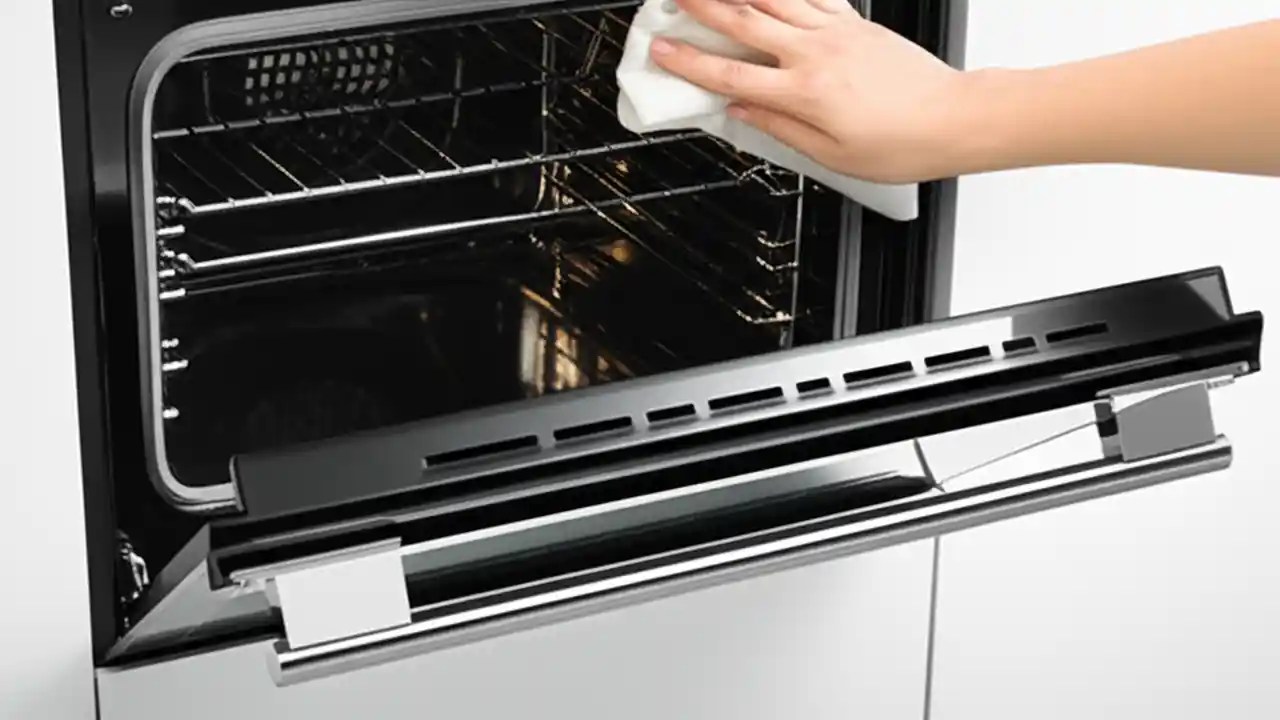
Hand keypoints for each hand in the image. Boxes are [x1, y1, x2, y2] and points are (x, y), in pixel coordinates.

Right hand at [649, 0, 978, 182]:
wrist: (953, 119)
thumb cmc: (902, 143)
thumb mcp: (830, 155)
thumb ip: (779, 129)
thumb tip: (742, 113)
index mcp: (804, 95)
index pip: (731, 76)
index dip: (689, 62)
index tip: (662, 50)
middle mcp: (815, 55)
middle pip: (744, 23)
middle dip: (700, 7)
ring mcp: (836, 32)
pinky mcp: (854, 22)